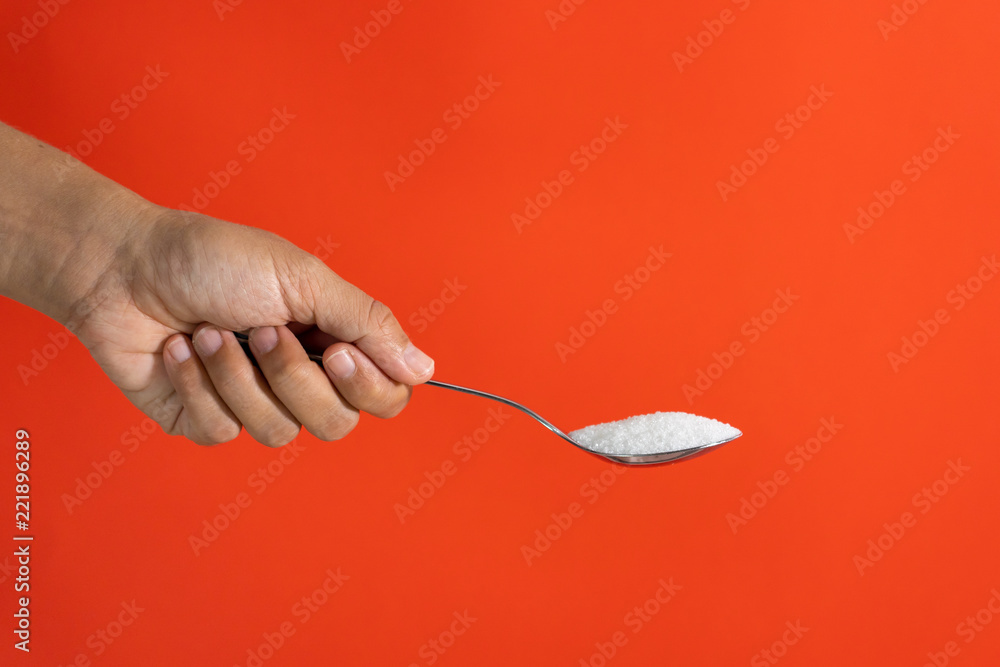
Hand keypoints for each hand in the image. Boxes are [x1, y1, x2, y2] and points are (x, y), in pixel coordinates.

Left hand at [68, 206, 434, 445]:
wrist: (123, 268)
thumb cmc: (212, 259)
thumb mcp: (302, 278)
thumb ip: (367, 322)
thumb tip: (425, 368)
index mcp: (333, 340)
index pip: (384, 396)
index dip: (367, 386)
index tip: (336, 349)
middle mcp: (300, 377)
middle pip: (335, 423)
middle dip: (292, 376)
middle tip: (262, 331)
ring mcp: (253, 403)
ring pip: (278, 432)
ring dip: (237, 376)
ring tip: (209, 332)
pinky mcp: (207, 420)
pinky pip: (223, 432)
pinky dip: (198, 386)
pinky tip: (179, 351)